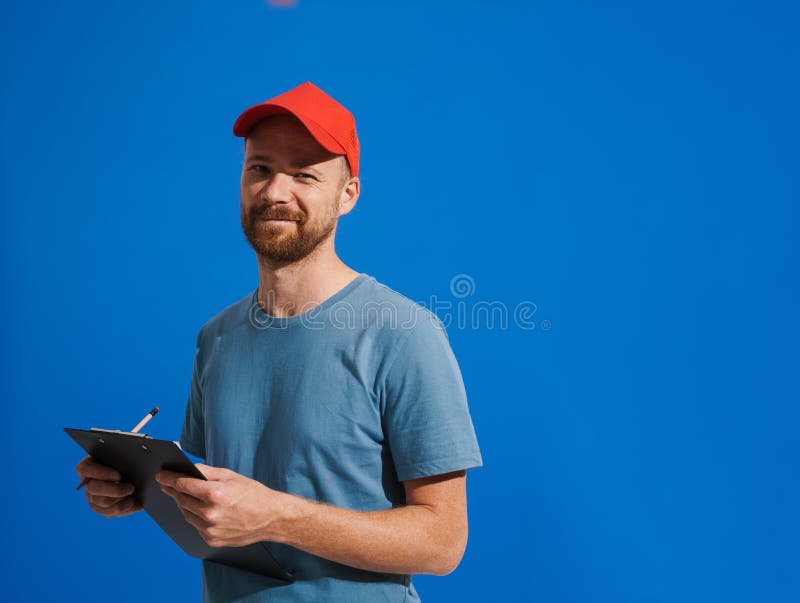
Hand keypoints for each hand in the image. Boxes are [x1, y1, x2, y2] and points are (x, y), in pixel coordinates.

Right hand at [76, 456, 142, 517]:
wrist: (134, 472)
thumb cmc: (128, 458)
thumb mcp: (125, 451)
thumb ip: (123, 451)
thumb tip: (132, 452)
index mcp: (88, 466)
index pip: (84, 469)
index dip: (101, 473)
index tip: (119, 475)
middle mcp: (87, 483)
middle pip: (94, 489)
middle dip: (115, 489)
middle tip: (131, 487)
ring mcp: (92, 498)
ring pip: (104, 503)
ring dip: (122, 499)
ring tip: (134, 492)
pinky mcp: (102, 510)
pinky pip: (111, 512)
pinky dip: (125, 507)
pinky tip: (134, 501)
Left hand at [156, 464, 287, 547]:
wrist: (271, 518)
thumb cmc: (254, 494)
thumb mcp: (231, 476)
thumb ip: (207, 472)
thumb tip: (188, 468)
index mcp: (215, 494)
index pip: (183, 484)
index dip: (169, 478)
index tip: (161, 475)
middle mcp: (210, 513)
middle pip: (181, 499)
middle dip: (172, 490)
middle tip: (167, 483)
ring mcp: (210, 529)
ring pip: (186, 513)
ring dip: (182, 503)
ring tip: (181, 495)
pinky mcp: (212, 539)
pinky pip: (195, 525)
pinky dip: (194, 516)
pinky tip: (197, 508)